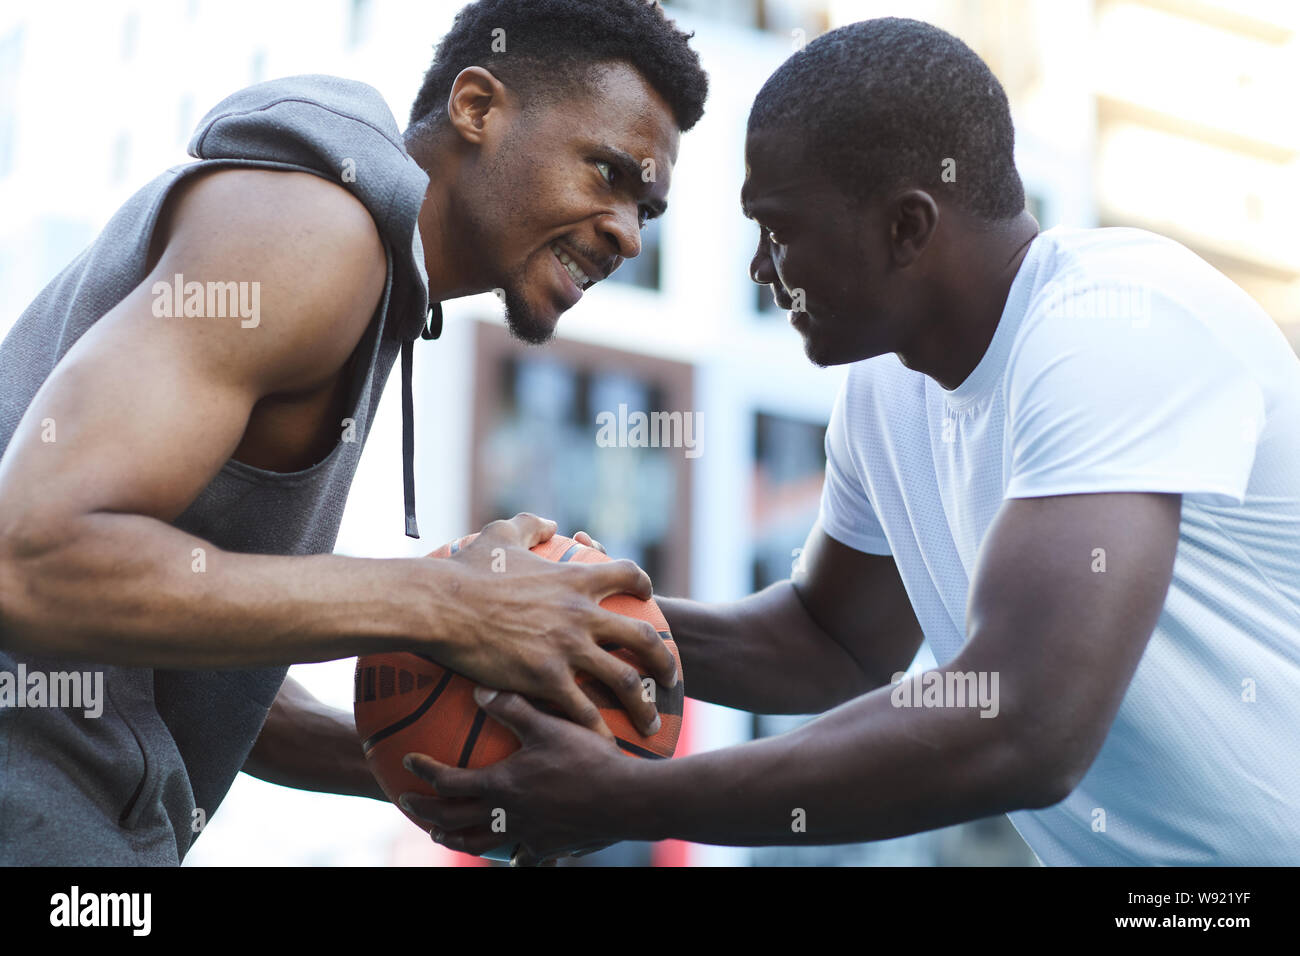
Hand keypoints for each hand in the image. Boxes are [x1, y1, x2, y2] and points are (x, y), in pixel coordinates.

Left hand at [400, 687, 639, 863]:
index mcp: (501, 784)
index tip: (408, 763)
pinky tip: (516, 856)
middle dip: (426, 810)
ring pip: (480, 843)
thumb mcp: (549, 726)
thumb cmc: (587, 759)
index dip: (425, 772)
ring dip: (456, 839)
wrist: (625, 801)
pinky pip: (526, 857)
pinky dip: (515, 857)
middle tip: (408, 804)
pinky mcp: (551, 847)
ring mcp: (527, 835)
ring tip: (443, 835)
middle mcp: (507, 814)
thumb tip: (479, 688)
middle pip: (454, 818)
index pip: (448, 781)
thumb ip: (513, 707)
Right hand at [429, 513, 678, 740]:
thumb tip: (550, 522)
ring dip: (643, 704)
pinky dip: (599, 730)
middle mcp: (582, 614)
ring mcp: (568, 648)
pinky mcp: (547, 679)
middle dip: (665, 659)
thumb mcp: (499, 534)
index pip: (628, 575)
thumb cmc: (465, 571)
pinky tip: (605, 746)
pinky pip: (584, 710)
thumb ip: (530, 525)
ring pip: (624, 680)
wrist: (442, 607)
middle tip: (672, 678)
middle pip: (642, 637)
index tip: (649, 597)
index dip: (643, 584)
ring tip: (650, 723)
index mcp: (576, 580)